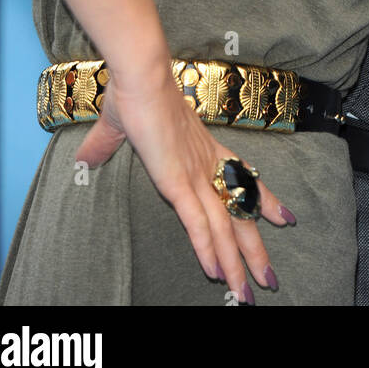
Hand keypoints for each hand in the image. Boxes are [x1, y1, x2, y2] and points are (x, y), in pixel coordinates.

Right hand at [75, 63, 291, 301]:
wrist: (141, 75)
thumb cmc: (135, 91)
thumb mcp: (120, 125)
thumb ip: (105, 146)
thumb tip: (84, 158)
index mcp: (202, 149)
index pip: (241, 179)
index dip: (263, 200)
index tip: (285, 219)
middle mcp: (206, 165)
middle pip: (238, 214)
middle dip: (255, 249)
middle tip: (270, 279)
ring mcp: (194, 175)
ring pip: (223, 227)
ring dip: (237, 262)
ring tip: (250, 292)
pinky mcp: (177, 182)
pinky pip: (198, 223)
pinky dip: (208, 249)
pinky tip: (217, 272)